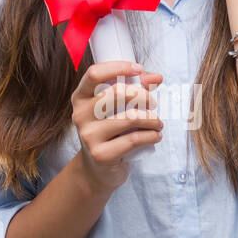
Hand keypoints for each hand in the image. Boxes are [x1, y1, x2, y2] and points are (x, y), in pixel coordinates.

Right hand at [71, 60, 163, 192]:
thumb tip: (156, 77)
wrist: (97, 170)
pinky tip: (155, 135)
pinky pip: (133, 139)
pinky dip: (151, 135)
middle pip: (116, 94)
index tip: (139, 69)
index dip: (118, 67)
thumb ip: (134, 89)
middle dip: (142, 96)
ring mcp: (88, 136)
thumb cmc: (109, 133)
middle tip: (153, 103)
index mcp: (80, 98)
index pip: (95, 74)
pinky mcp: (101, 154)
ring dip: (151, 119)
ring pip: (129, 117)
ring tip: (158, 123)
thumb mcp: (115, 109)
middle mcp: (80, 115)